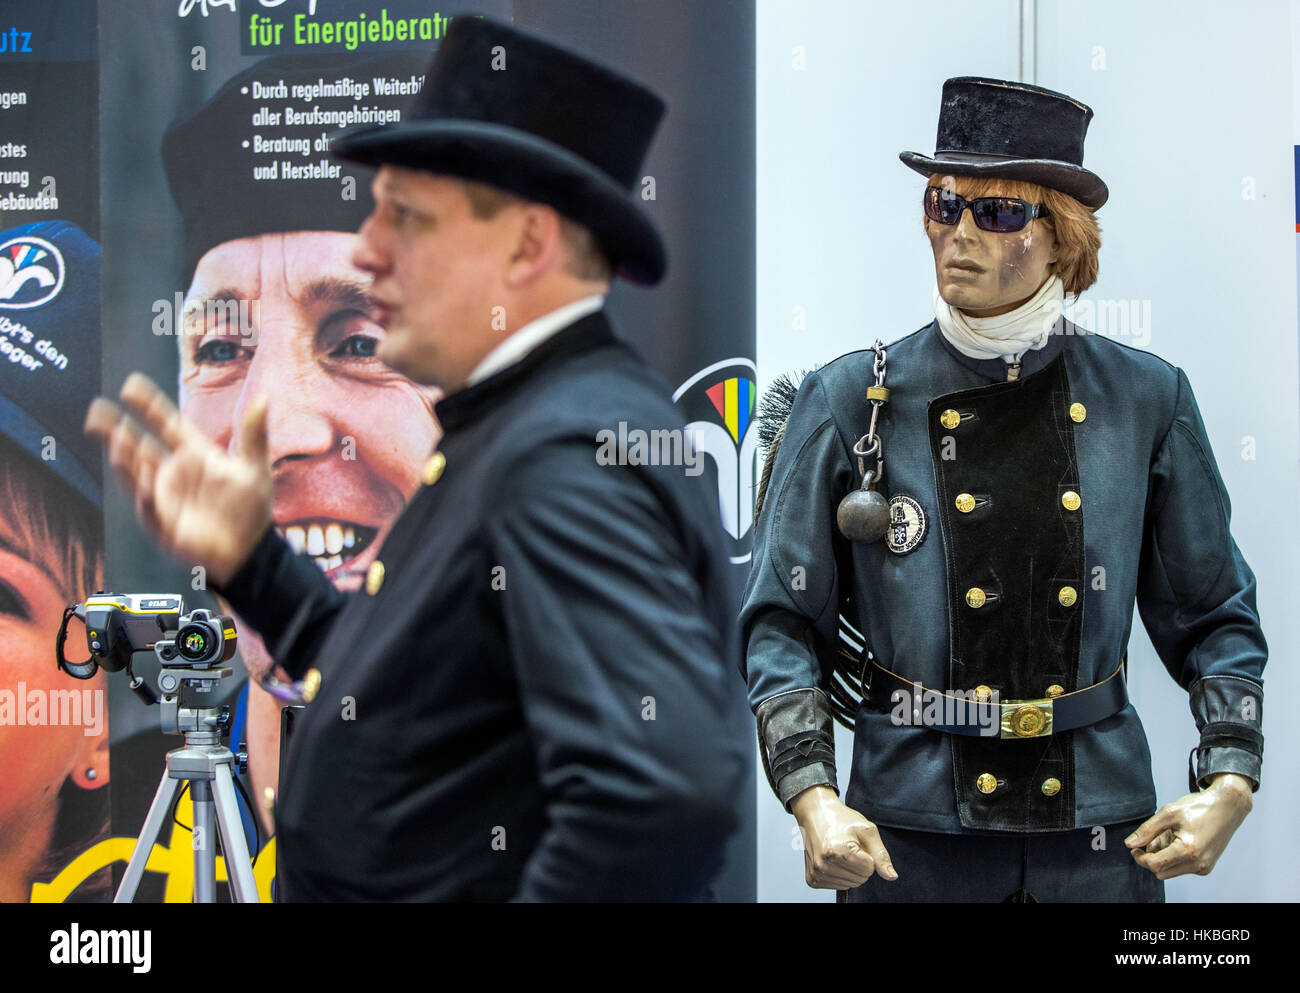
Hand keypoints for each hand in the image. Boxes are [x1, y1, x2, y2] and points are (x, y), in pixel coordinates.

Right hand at [84, 372, 273, 586]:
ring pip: (136, 472)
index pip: (167, 423)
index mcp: (194, 453)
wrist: (250, 550)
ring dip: (124, 457)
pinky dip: (144, 494)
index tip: (130, 384)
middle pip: (139, 445)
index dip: (149, 405)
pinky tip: (142, 481)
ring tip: (113, 438)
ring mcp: (165, 495)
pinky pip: (149, 507)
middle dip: (117, 428)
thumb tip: (262, 399)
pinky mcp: (163, 522)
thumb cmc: (251, 508)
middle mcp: (174, 471)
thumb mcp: (255, 468)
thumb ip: (254, 436)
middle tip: (97, 410)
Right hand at [790, 785, 897, 888]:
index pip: (869, 870)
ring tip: (840, 852)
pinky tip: (832, 860)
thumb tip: (892, 876)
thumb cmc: (842, 819)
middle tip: (848, 847)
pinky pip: (838, 886)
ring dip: (850, 870)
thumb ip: (881, 856)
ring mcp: (816, 873)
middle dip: (860, 864)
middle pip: (860, 879)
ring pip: (850, 884)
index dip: (868, 856)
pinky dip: (840, 875)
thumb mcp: (867, 831)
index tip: (857, 843)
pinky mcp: (812, 879)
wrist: (816, 813)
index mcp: (837, 850)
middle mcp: (823, 864)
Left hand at [1125, 773, 1252, 879]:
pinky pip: (1182, 868)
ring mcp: (1204, 867)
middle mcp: (1198, 863)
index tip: (1134, 848)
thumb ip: (1147, 830)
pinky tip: (1179, 839)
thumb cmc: (1198, 807)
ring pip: (1171, 871)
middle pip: (1161, 871)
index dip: (1140, 857)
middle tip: (1152, 839)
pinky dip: (1175, 857)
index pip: (1154, 864)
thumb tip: (1129, 844)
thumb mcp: (1168, 813)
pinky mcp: (1207, 866)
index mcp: (1187, 850)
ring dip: (1163, 857)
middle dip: (1151, 858)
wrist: (1227, 807)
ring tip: (1169, 835)